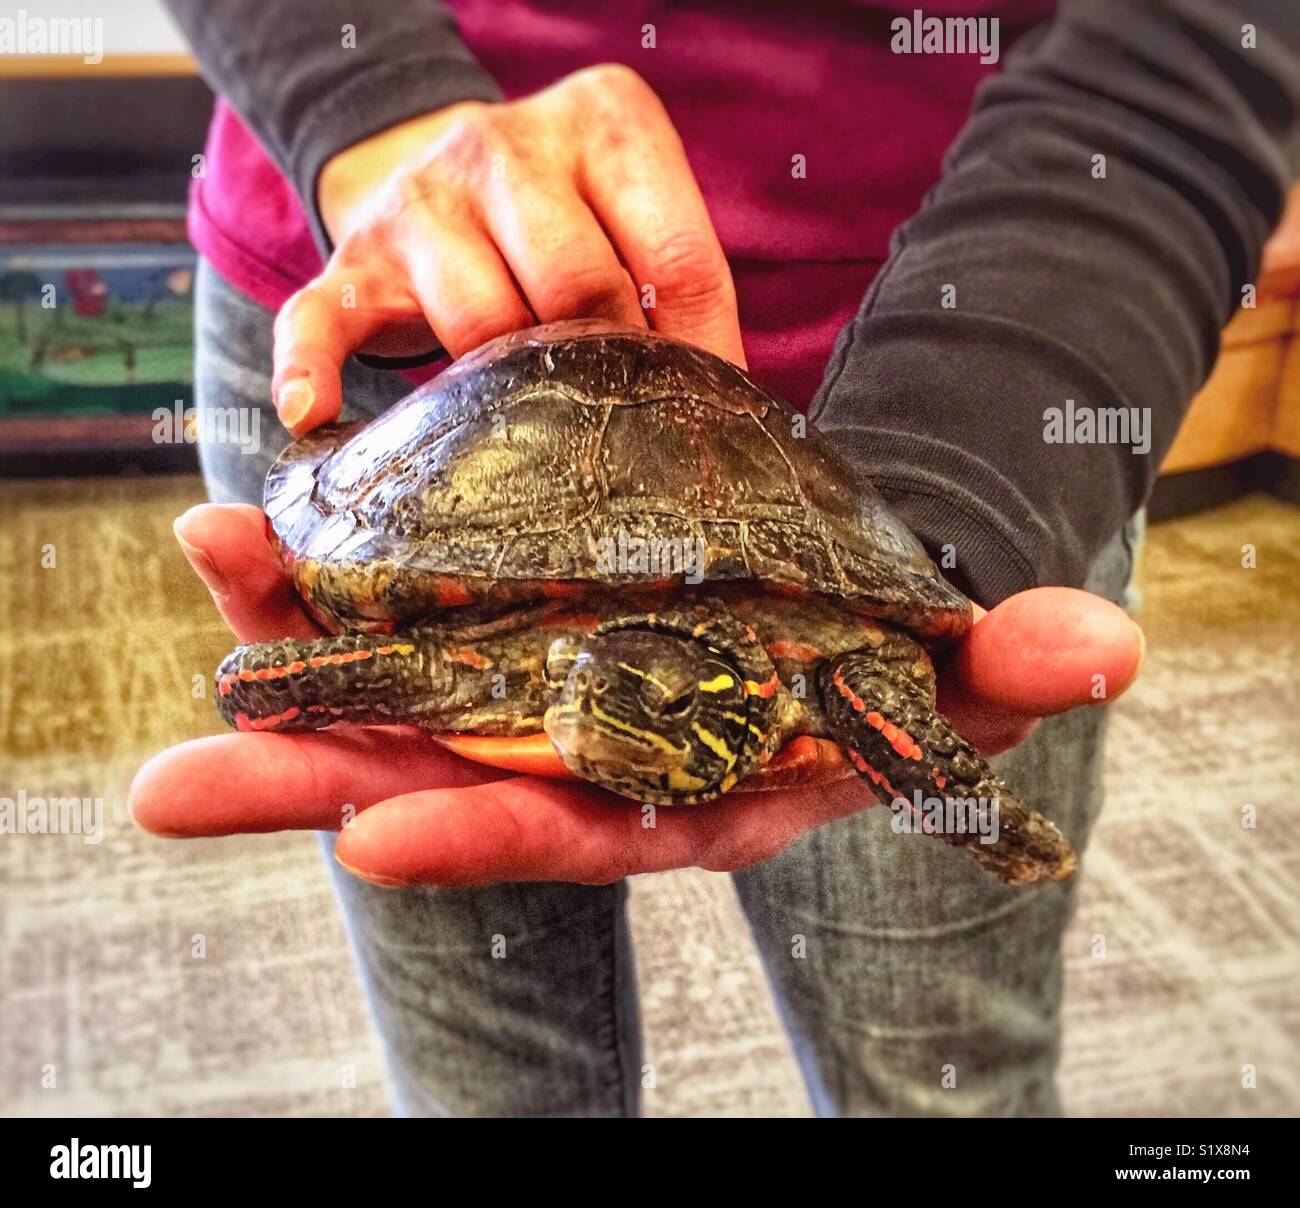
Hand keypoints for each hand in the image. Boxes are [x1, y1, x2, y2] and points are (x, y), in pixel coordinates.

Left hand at [131, 504, 1144, 886]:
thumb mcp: (952, 659)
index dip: (497, 838)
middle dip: (316, 783)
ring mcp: (531, 686)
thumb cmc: (887, 649)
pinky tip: (239, 535)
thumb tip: (1100, 647)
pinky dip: (314, 577)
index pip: (584, 832)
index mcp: (685, 786)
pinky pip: (397, 604)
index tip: (385, 838)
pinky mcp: (501, 618)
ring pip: (392, 692)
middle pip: (444, 780)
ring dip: (279, 665)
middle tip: (179, 788)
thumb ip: (1008, 663)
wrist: (830, 592)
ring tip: (183, 623)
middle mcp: (586, 752)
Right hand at [273, 64, 743, 432]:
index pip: (677, 253)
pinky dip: (311, 369)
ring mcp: (421, 200)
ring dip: (508, 393)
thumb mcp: (634, 220)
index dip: (703, 353)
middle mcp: (504, 145)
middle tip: (615, 424)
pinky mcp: (354, 258)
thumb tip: (732, 404)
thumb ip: (680, 287)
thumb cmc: (566, 221)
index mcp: (604, 124)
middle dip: (606, 370)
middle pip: (579, 287)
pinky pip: (322, 317)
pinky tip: (311, 416)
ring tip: (526, 434)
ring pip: (478, 322)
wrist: (441, 168)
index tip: (712, 418)